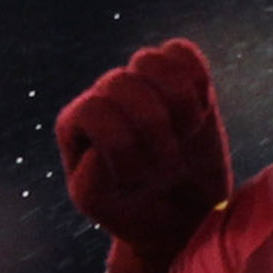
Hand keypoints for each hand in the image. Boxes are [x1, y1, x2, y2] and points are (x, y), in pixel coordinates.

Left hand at [57, 37, 233, 272]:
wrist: (184, 219)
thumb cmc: (139, 215)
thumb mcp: (102, 208)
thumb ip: (90, 182)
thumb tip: (102, 156)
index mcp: (75, 125)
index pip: (94, 111)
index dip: (124, 148)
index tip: (138, 179)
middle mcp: (103, 96)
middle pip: (123, 84)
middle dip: (153, 132)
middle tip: (165, 165)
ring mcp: (140, 82)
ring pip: (152, 63)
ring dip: (177, 109)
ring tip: (182, 137)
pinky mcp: (176, 74)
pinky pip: (182, 53)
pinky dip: (197, 85)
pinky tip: (197, 115)